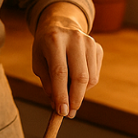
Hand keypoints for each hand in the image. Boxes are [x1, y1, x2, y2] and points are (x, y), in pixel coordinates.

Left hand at [33, 3, 102, 117]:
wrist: (60, 25)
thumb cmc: (46, 47)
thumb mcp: (39, 63)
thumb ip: (48, 83)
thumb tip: (60, 105)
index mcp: (54, 40)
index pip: (60, 72)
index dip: (61, 94)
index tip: (62, 112)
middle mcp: (74, 38)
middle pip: (79, 76)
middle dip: (75, 98)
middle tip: (70, 113)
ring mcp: (89, 41)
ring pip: (90, 78)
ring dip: (80, 93)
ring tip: (69, 94)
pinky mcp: (98, 47)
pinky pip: (95, 74)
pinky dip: (86, 85)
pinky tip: (76, 80)